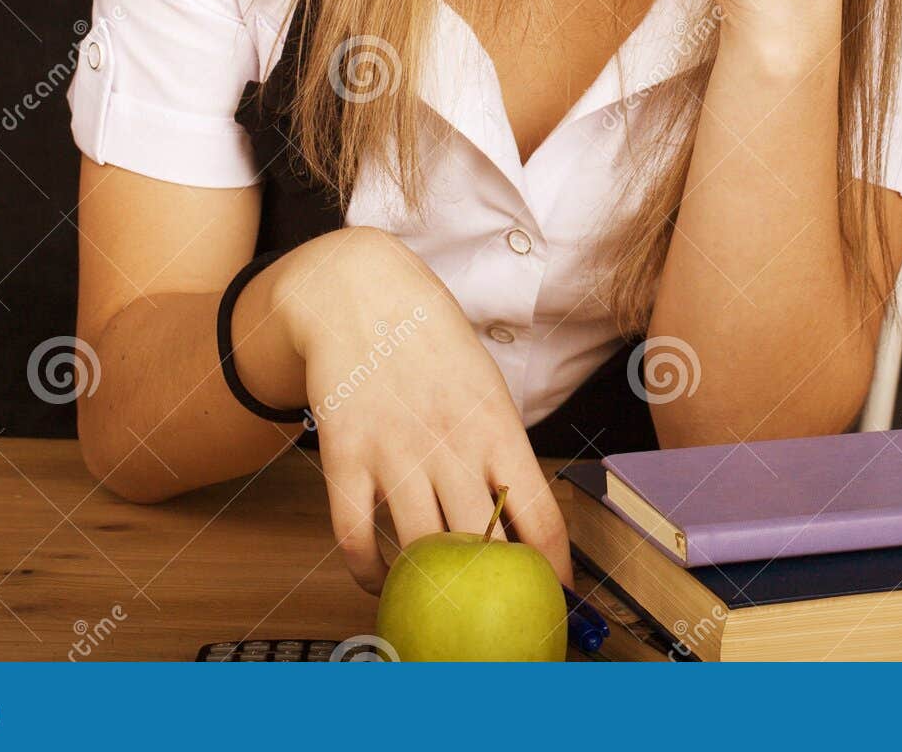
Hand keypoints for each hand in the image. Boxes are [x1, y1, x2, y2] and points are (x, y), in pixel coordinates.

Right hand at [276, 227, 572, 595]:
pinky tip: (380, 578)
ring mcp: (394, 452)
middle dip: (492, 590)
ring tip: (438, 598)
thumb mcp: (484, 385)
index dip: (553, 569)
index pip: (539, 516)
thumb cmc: (429, 338)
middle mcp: (449, 444)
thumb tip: (524, 517)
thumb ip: (499, 449)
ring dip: (431, 585)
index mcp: (495, 425)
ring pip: (421, 551)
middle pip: (481, 548)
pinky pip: (355, 538)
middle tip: (493, 611)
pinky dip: (368, 571)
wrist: (359, 290)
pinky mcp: (345, 456)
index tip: (556, 597)